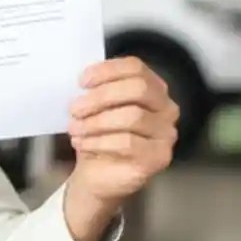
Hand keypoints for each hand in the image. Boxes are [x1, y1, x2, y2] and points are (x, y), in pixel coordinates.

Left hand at [67, 56, 178, 205]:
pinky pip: (128, 143)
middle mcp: (166, 108)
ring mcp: (166, 133)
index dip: (107, 71)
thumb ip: (95, 89)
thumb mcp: (94, 107)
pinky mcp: (159, 157)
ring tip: (75, 129)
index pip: (136, 67)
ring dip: (96, 122)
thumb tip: (83, 81)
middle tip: (74, 108)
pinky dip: (99, 142)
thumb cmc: (98, 134)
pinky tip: (83, 144)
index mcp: (151, 88)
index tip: (81, 82)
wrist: (98, 172)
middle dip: (101, 96)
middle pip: (138, 89)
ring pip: (132, 117)